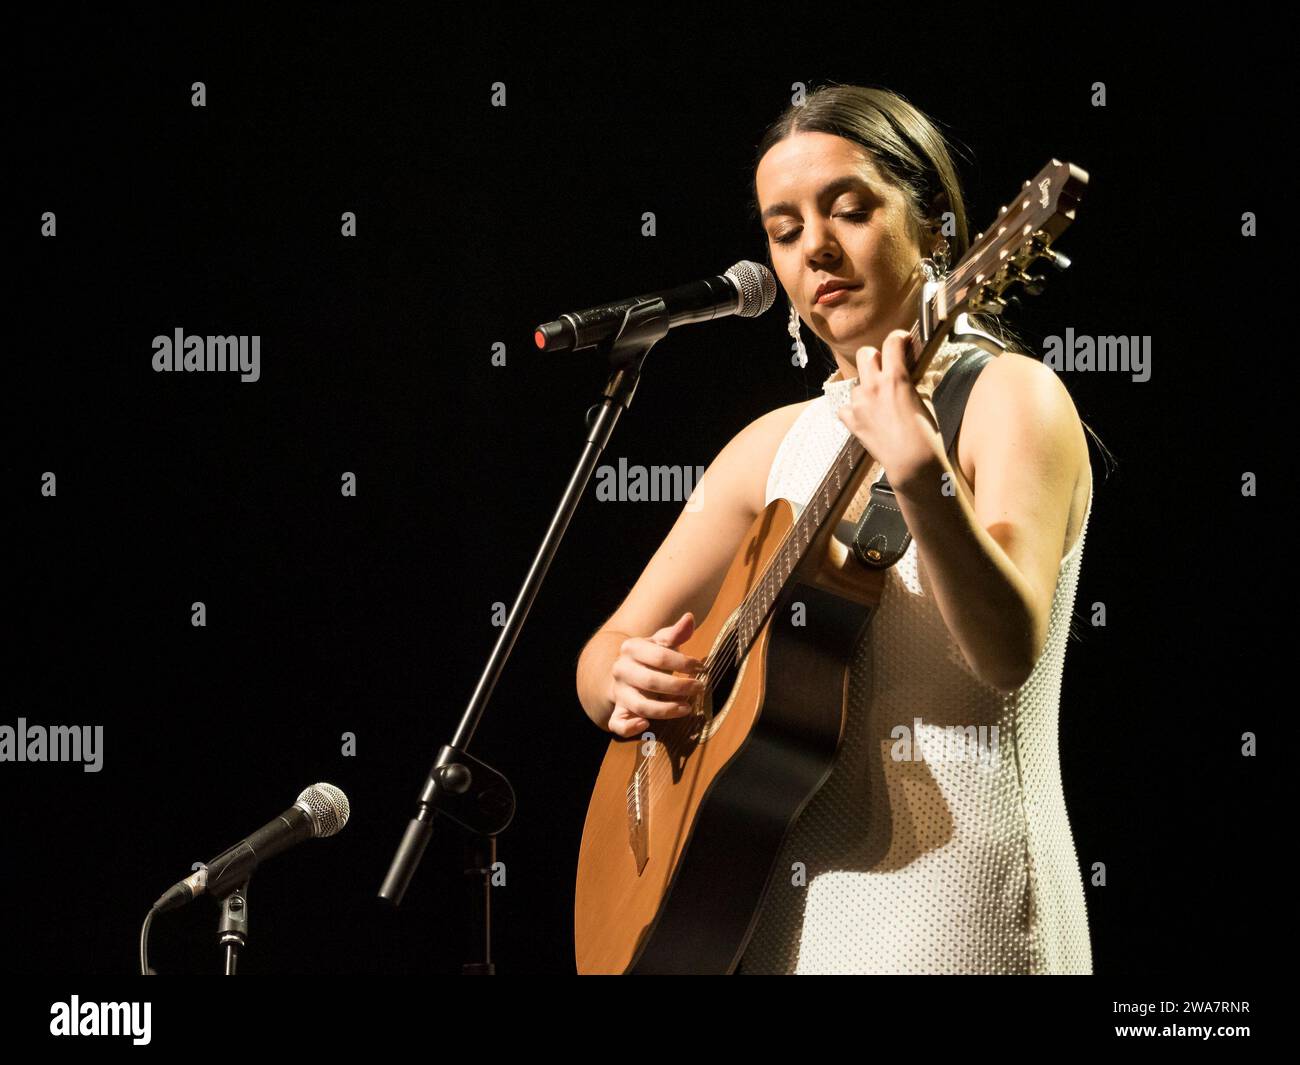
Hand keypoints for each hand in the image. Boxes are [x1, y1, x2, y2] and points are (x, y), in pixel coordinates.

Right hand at [606, 612, 705, 738]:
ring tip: (686, 708)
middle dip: (679, 687)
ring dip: (666, 710)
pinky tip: (646, 724)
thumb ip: (675, 633)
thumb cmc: (650, 657)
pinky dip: (630, 727)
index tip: (701, 669)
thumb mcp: (661, 642)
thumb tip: (689, 618)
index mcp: (631, 648)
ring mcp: (618, 692)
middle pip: (651, 681)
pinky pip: (618, 724)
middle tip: (699, 688)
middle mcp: (621, 670)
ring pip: (640, 705)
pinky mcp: (617, 711)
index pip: (660, 656)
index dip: (684, 663)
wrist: (624, 672)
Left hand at [836, 328, 946, 493]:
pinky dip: (854, 411)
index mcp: (896, 378)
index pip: (892, 343)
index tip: (902, 340)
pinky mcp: (850, 420)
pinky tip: (866, 418)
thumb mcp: (926, 401)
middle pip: (866, 354)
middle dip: (876, 356)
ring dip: (866, 389)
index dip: (898, 338)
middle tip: (885, 367)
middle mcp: (873, 386)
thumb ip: (915, 383)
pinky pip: (845, 407)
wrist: (911, 463)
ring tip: (879, 404)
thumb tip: (914, 375)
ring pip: (857, 384)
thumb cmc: (926, 435)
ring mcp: (858, 404)